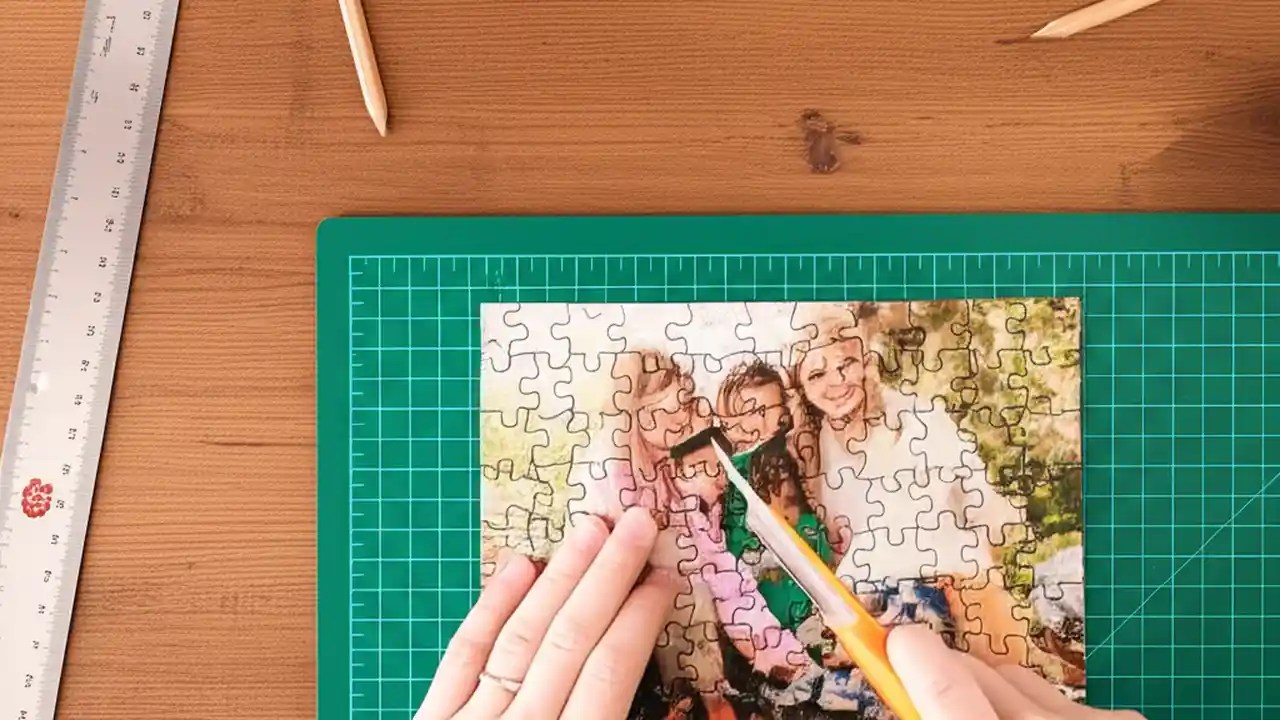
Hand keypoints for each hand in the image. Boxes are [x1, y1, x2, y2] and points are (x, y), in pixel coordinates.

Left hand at [418, 507, 679, 719]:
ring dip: (560, 578)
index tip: (665, 575)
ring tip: (591, 530)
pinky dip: (491, 608)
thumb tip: (668, 687)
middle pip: (570, 638)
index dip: (641, 619)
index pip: (612, 670)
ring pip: (521, 635)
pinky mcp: (433, 717)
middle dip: (608, 576)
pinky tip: (520, 566)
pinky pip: (465, 655)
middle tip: (637, 523)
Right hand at [887, 625, 1144, 719]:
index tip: (893, 641)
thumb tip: (910, 689)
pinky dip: (1045, 712)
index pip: (941, 684)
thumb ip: (938, 716)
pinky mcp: (1125, 719)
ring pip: (1015, 678)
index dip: (907, 653)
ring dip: (995, 693)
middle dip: (943, 674)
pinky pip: (1060, 698)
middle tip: (934, 701)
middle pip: (973, 672)